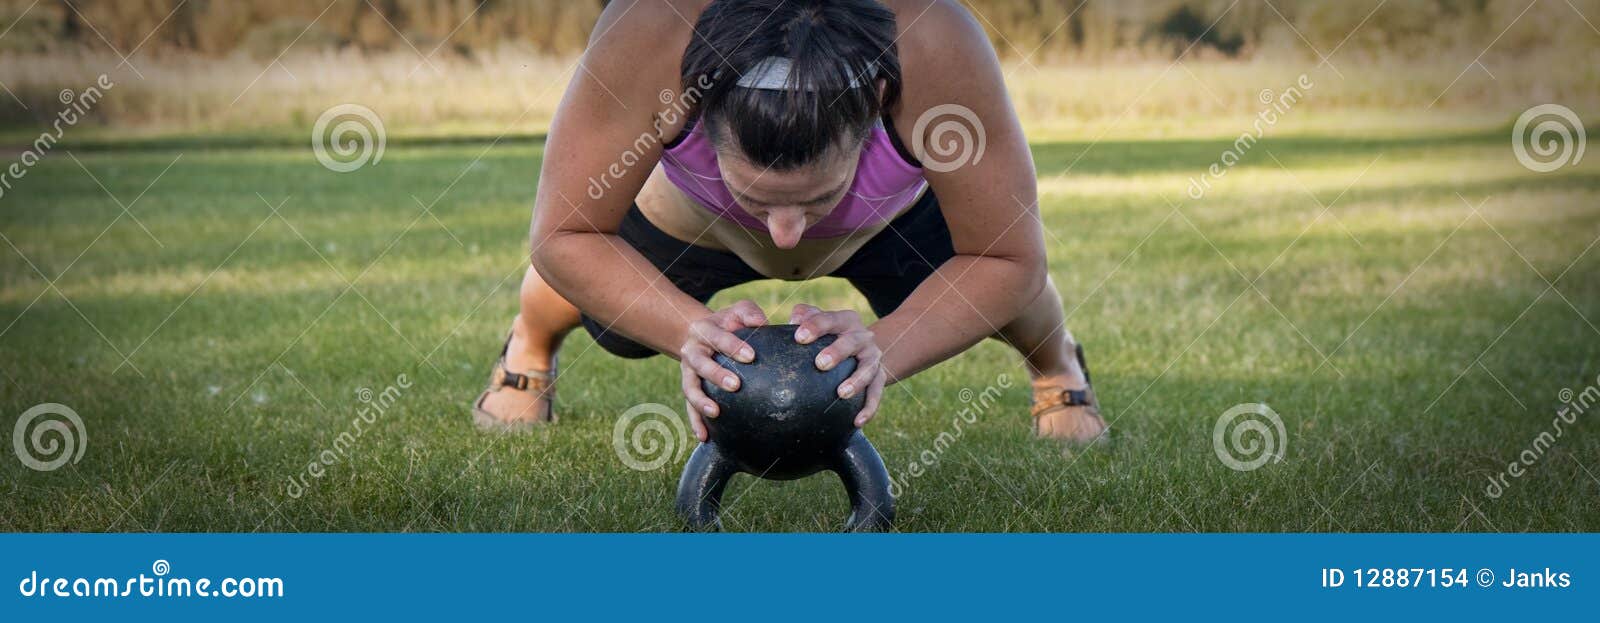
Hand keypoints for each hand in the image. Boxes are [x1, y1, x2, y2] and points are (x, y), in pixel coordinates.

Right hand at [679, 300, 766, 440]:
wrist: (702, 333)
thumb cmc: (729, 323)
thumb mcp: (737, 311)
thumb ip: (749, 313)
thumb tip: (763, 323)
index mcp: (704, 330)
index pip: (718, 337)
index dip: (733, 346)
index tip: (751, 356)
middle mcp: (692, 351)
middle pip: (700, 364)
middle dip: (716, 374)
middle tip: (735, 385)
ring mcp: (687, 372)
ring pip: (690, 388)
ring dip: (700, 401)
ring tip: (715, 413)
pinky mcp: (689, 388)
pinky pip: (689, 407)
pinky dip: (695, 422)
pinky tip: (704, 437)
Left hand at [790, 304, 885, 426]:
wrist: (862, 349)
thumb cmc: (829, 335)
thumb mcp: (819, 321)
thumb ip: (805, 315)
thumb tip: (793, 320)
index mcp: (845, 320)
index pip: (830, 319)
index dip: (815, 326)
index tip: (799, 337)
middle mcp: (863, 337)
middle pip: (852, 342)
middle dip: (838, 351)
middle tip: (821, 363)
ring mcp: (873, 358)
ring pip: (868, 369)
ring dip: (856, 381)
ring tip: (842, 393)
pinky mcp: (880, 377)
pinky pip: (876, 394)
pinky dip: (869, 408)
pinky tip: (857, 422)